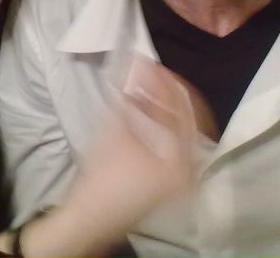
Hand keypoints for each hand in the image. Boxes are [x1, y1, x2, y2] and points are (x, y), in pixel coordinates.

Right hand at [57, 57, 197, 245]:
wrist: (89, 217)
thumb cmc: (104, 176)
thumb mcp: (117, 130)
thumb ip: (131, 95)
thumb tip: (139, 64)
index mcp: (183, 158)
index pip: (182, 106)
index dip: (166, 80)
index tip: (149, 62)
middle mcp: (190, 167)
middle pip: (186, 115)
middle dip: (166, 90)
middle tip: (148, 71)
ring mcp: (182, 174)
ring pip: (179, 126)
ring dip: (162, 103)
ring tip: (143, 83)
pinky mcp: (170, 177)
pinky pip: (173, 139)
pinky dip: (160, 120)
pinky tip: (142, 106)